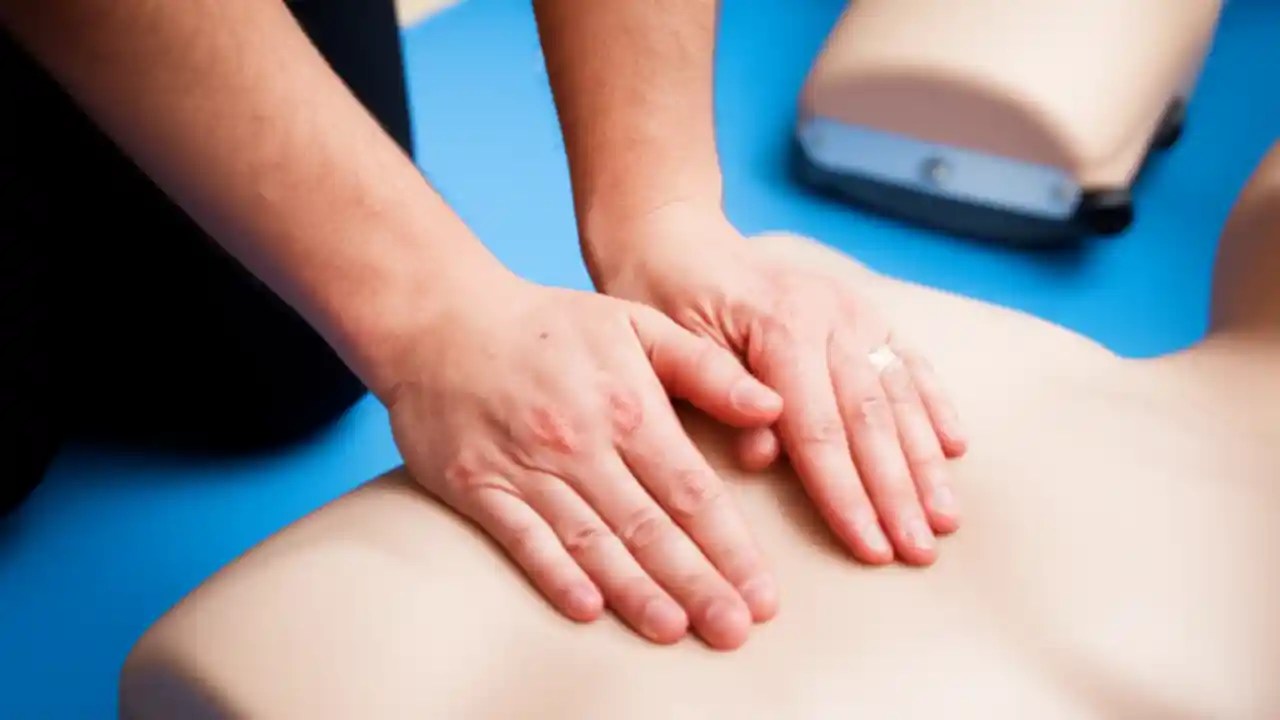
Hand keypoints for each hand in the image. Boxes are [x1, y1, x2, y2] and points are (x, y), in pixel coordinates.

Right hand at [383, 276, 783, 648]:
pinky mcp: (480, 487)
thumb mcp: (637, 324)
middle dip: (697, 584)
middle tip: (734, 631)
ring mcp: (527, 468)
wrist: (441, 319)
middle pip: (649, 527)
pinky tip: (588, 609)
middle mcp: (582, 444)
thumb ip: (706, 369)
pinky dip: (554, 575)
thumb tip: (773, 405)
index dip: (731, 546)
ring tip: (675, 630)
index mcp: (628, 407)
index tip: (762, 594)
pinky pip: (523, 539)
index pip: (692, 491)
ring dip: (636, 591)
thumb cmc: (551, 325)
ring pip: (592, 542)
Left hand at [592, 207, 967, 565]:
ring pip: (899, 396)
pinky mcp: (867, 313)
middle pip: (870, 421)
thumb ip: (721, 397)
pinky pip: (910, 362)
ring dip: (925, 462)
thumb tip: (766, 457)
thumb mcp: (673, 347)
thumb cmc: (667, 301)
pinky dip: (934, 404)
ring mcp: (855, 312)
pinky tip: (956, 446)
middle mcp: (831, 317)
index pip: (819, 431)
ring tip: (945, 520)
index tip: (871, 548)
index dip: (847, 495)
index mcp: (781, 327)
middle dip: (898, 493)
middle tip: (920, 552)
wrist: (678, 243)